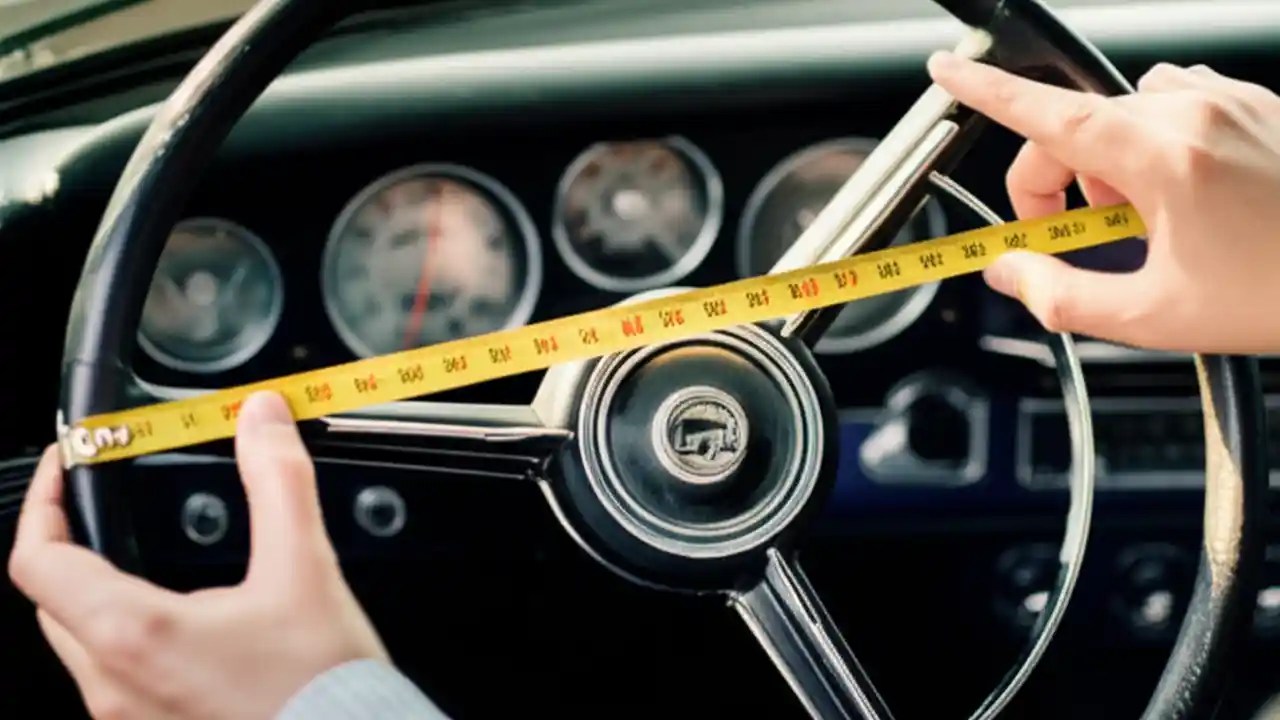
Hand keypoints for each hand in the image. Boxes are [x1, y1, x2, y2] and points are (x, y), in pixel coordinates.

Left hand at [8, 392, 387, 719]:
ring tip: (153, 563)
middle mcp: (114, 687)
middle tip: (107, 508)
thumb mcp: (305, 568)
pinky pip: (117, 679)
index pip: (38, 560)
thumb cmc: (321, 687)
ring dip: (101, 596)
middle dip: (73, 546)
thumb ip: (278, 480)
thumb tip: (262, 418)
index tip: (70, 469)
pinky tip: (187, 625)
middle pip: (51, 602)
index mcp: (134, 635)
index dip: (44, 501)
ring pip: (83, 644)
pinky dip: (131, 639)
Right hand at [927, 52, 1279, 354]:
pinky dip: (1158, 146)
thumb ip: (1061, 297)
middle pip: (1078, 127)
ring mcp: (1229, 101)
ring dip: (1113, 165)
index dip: (985, 92)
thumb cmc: (1278, 295)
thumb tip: (1010, 273)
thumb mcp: (1154, 318)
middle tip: (1076, 238)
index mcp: (1163, 158)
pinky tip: (1188, 196)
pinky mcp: (1254, 103)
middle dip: (1058, 182)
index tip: (948, 72)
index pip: (1047, 114)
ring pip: (1126, 116)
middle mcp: (1193, 112)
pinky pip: (1176, 104)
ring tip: (1150, 221)